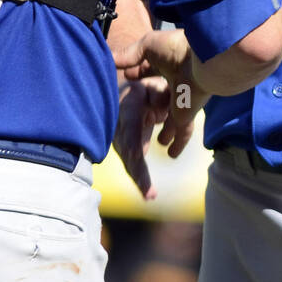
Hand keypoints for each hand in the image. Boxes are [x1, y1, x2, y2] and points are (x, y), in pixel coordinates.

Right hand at [112, 77, 170, 198]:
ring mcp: (122, 141)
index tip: (138, 157)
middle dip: (138, 172)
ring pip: (130, 163)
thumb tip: (160, 112)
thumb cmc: (141, 90)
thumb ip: (159, 95)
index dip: (134, 145)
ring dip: (140, 180)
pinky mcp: (127, 149)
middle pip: (129, 153)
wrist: (121, 95)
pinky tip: (149, 194)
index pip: (131, 129)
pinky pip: (134, 166)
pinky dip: (141, 179)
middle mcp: (121, 128)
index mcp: (127, 110)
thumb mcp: (151, 85)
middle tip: (148, 192)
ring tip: (150, 195)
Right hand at [122, 28, 209, 158]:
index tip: (128, 79)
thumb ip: (131, 54)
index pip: (149, 71)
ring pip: (171, 120)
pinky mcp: (185, 115)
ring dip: (166, 130)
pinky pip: (181, 132)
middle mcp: (174, 83)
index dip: (138, 75)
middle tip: (143, 115)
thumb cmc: (175, 49)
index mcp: (167, 64)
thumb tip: (112, 60)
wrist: (200, 60)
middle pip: (160, 97)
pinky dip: (177, 142)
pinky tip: (171, 152)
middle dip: (153, 104)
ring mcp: (180, 101)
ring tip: (161, 140)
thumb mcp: (148, 46)